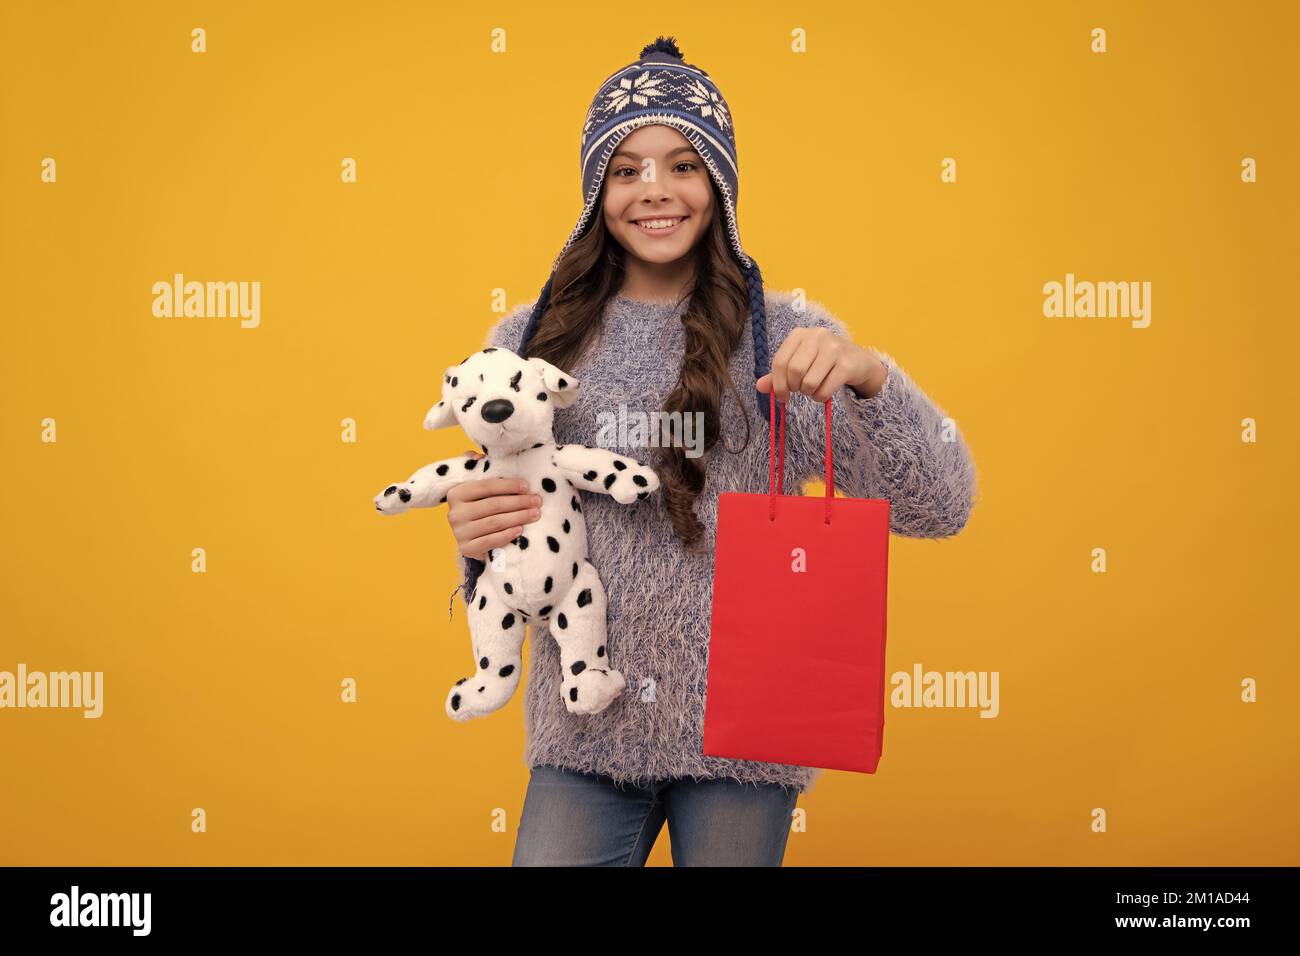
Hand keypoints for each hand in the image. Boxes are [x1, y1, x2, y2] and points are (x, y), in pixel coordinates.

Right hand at [445, 452, 542, 559]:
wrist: (469, 537)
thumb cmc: (477, 506)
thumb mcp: (474, 486)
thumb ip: (476, 469)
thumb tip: (478, 457)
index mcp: (456, 493)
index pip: (486, 486)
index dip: (508, 485)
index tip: (527, 486)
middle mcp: (455, 513)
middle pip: (493, 505)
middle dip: (519, 502)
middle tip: (537, 501)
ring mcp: (460, 532)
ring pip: (495, 522)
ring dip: (519, 517)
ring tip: (535, 514)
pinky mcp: (467, 549)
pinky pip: (491, 541)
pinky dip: (508, 534)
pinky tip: (521, 529)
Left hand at [756, 327, 884, 402]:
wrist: (860, 362)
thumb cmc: (824, 362)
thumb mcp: (800, 362)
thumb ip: (779, 373)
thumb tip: (759, 387)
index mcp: (800, 334)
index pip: (779, 362)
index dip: (778, 384)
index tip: (783, 396)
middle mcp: (817, 336)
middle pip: (794, 371)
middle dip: (795, 387)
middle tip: (801, 390)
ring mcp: (834, 348)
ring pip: (809, 382)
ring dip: (809, 393)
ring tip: (814, 390)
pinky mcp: (847, 364)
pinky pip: (825, 389)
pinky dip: (821, 397)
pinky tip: (823, 393)